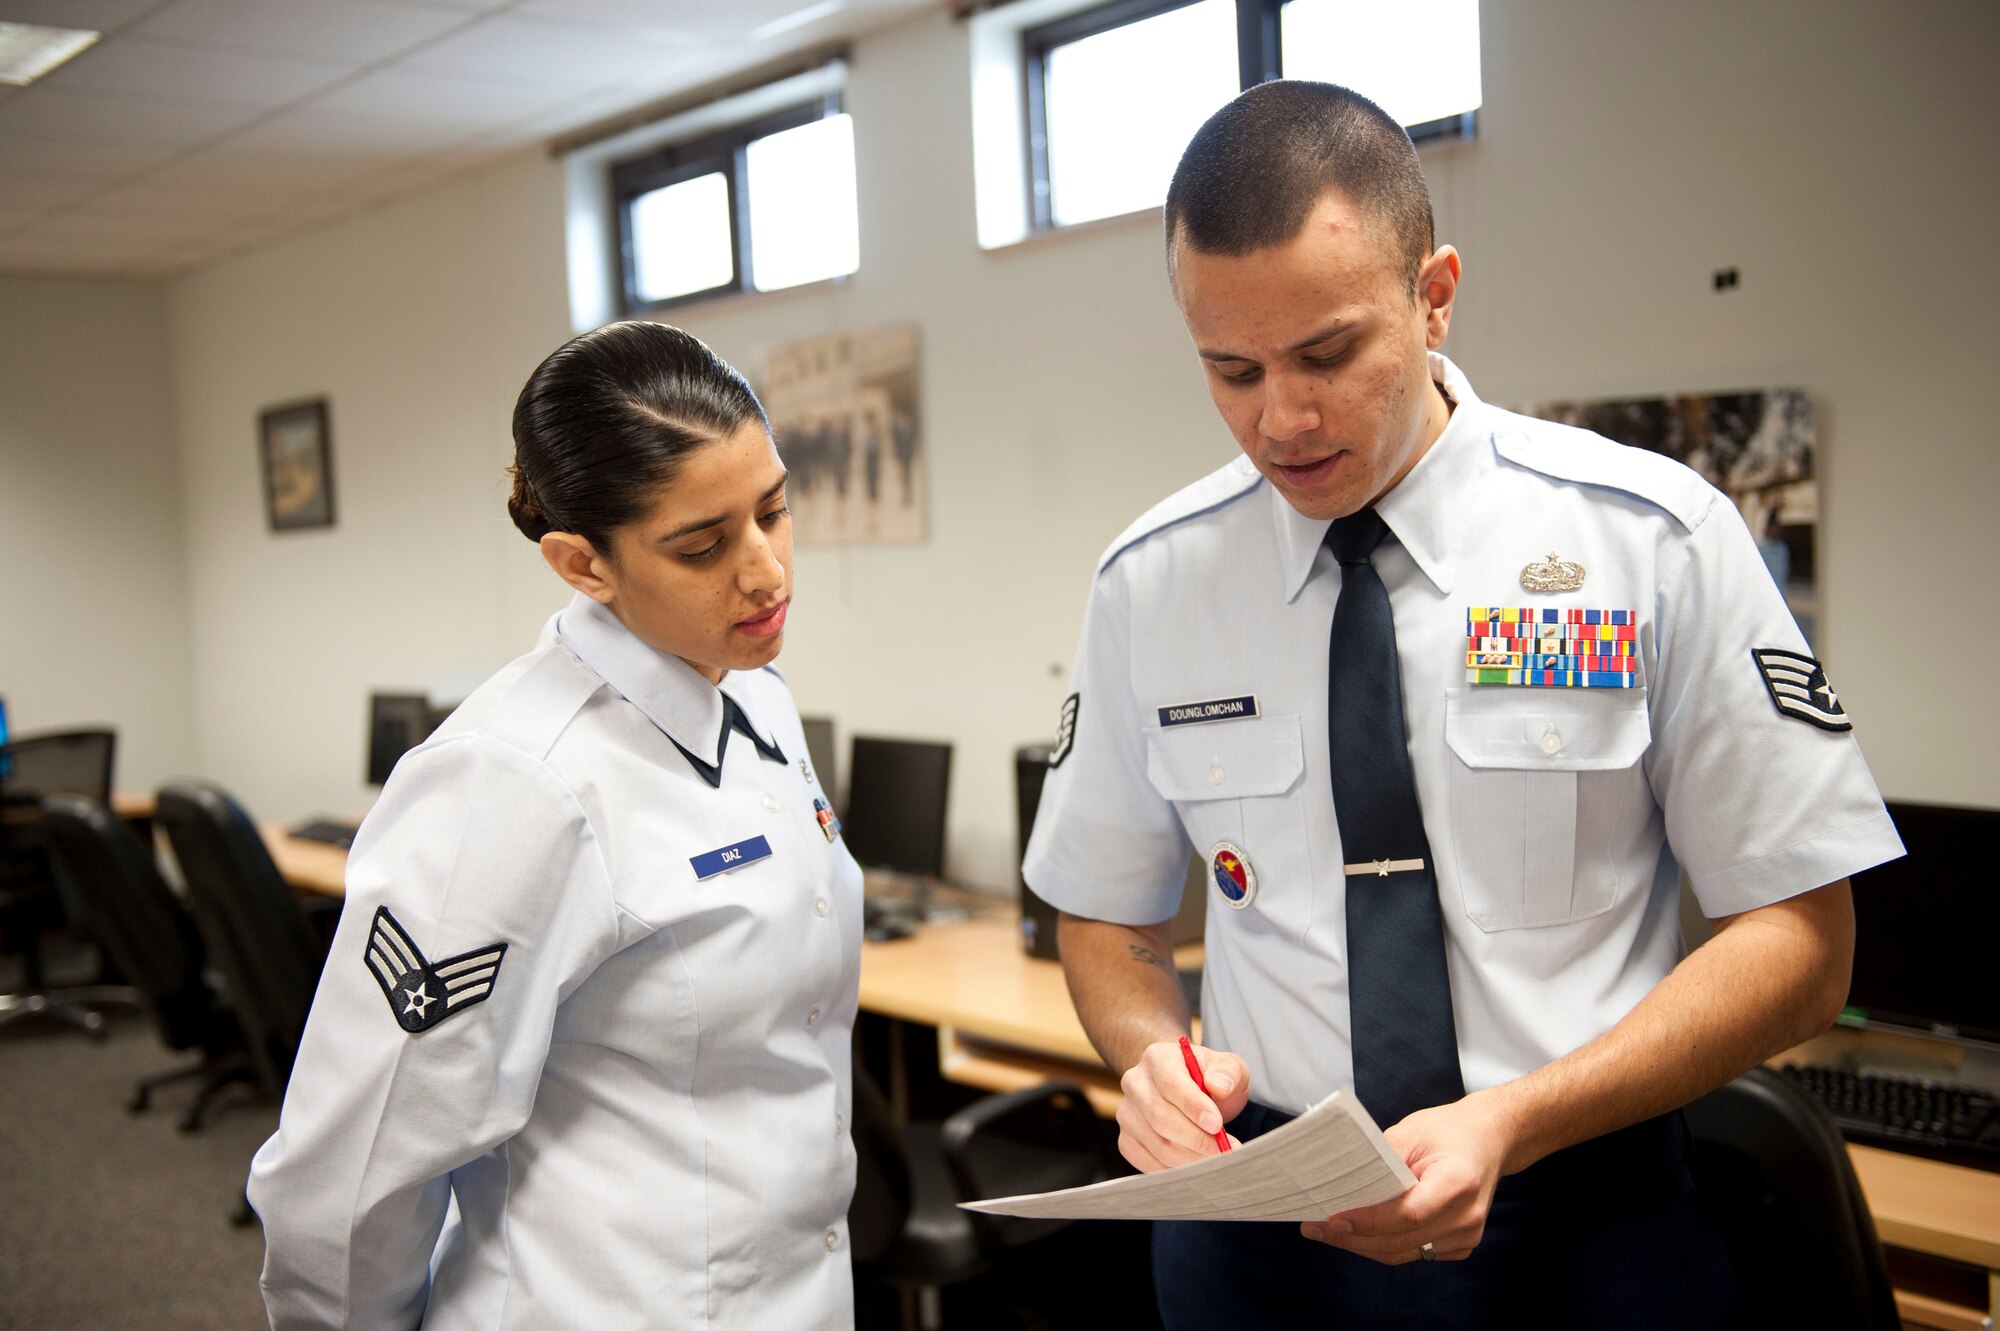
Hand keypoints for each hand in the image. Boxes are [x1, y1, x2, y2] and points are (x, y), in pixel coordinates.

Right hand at [1116, 1039, 1250, 1171]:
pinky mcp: (1126, 1139)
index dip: (1193, 1106)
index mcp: (1157, 1058)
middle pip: (1161, 1118)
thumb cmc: (1209, 1079)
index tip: (1217, 1125)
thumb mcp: (1228, 1067)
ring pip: (1157, 1144)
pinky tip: (1197, 1167)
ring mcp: (1127, 1113)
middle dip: (1197, 1139)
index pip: (1171, 1083)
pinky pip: (1148, 1163)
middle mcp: (1135, 1082)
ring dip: (1192, 1158)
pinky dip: (1176, 1171)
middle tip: (1226, 1150)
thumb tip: (1219, 1086)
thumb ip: (1228, 1072)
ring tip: (1218, 1159)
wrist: (1188, 1092)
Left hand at [1300, 1093, 1512, 1263]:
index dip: (1367, 1221)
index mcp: (1458, 1183)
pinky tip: (1358, 1233)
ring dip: (1362, 1245)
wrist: (1488, 1140)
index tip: (1331, 1219)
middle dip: (1352, 1238)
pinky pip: (1413, 1253)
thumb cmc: (1448, 1131)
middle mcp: (1466, 1216)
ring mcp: (1466, 1236)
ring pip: (1402, 1253)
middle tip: (1314, 1227)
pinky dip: (1383, 1245)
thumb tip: (1341, 1184)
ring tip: (1326, 1232)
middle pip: (1400, 1240)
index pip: (1407, 1214)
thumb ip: (1380, 1161)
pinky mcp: (1460, 1245)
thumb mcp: (1410, 1132)